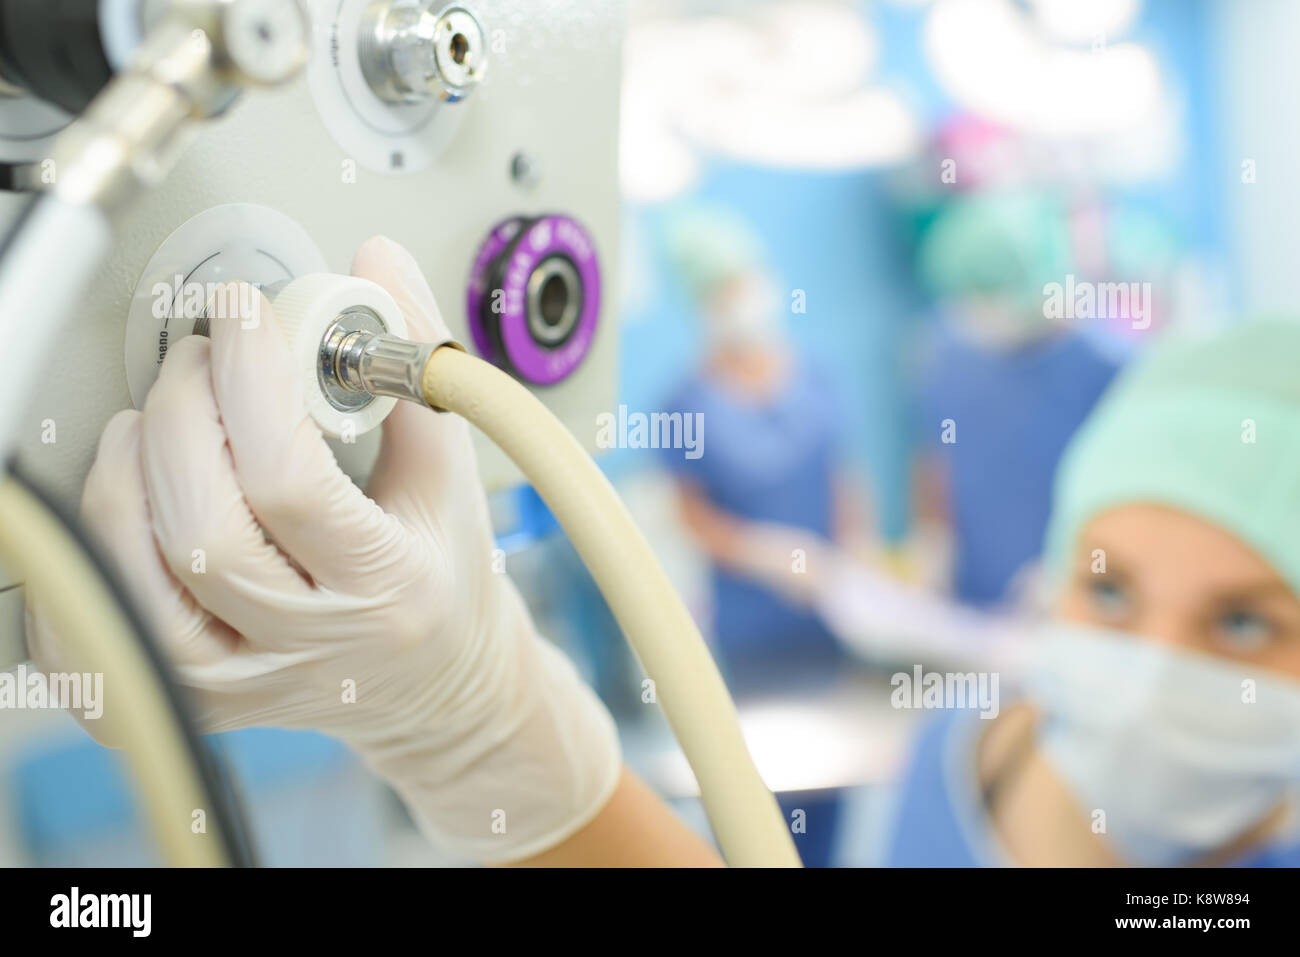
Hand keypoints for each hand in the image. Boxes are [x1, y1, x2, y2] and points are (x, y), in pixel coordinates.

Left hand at [28, 237, 620, 861]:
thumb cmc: (441, 572)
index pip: (292, 485)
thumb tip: (374, 263)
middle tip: (197, 359)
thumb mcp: (452, 467)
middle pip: (202, 530)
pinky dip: (92, 554)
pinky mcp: (202, 696)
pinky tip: (124, 500)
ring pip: (139, 580)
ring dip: (124, 476)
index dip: (250, 384)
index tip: (245, 319)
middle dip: (180, 415)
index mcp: (391, 583)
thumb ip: (415, 357)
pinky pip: (104, 635)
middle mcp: (315, 641)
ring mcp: (249, 679)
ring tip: (154, 423)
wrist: (437, 680)